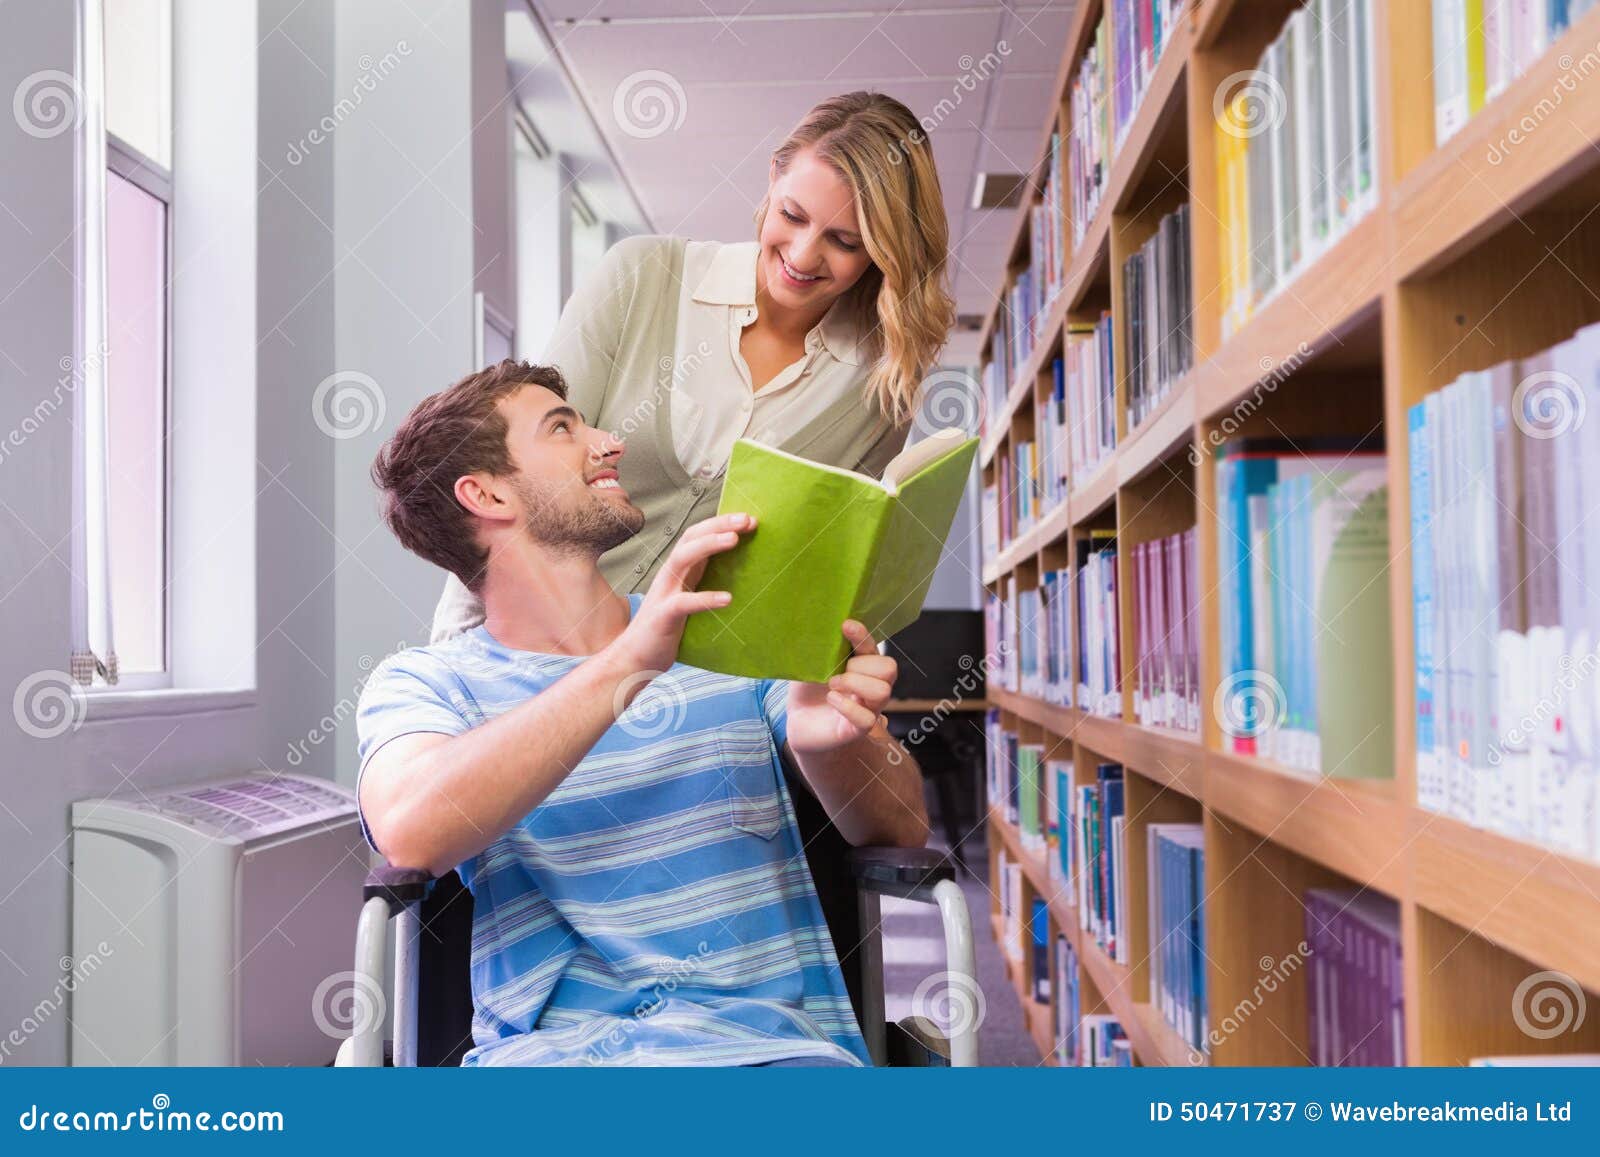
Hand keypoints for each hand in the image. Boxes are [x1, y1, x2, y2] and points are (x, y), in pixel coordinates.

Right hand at [607, 512, 752, 680]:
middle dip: (718, 525)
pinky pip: (684, 603)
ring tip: (734, 540)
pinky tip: (727, 599)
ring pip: (684, 558)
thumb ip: (700, 580)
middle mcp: (669, 575)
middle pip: (691, 538)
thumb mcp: (686, 597)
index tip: (748, 519)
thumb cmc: (665, 629)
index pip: (697, 535)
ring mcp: (664, 594)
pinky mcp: (663, 616)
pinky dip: (705, 598)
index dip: (720, 523)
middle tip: (747, 519)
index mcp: (677, 570)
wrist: (633, 659)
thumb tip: (736, 570)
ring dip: (709, 545)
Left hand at [786, 620, 897, 754]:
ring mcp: (869, 708)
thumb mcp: (812, 664)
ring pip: (882, 691)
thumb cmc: (809, 690)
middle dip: (860, 666)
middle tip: (835, 673)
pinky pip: (867, 718)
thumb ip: (820, 648)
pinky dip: (847, 706)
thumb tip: (819, 625)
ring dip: (854, 684)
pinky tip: (832, 700)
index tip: (845, 626)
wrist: (798, 721)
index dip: (862, 635)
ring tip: (833, 686)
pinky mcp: (859, 729)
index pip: (873, 647)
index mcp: (863, 665)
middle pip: (889, 668)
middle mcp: (872, 685)